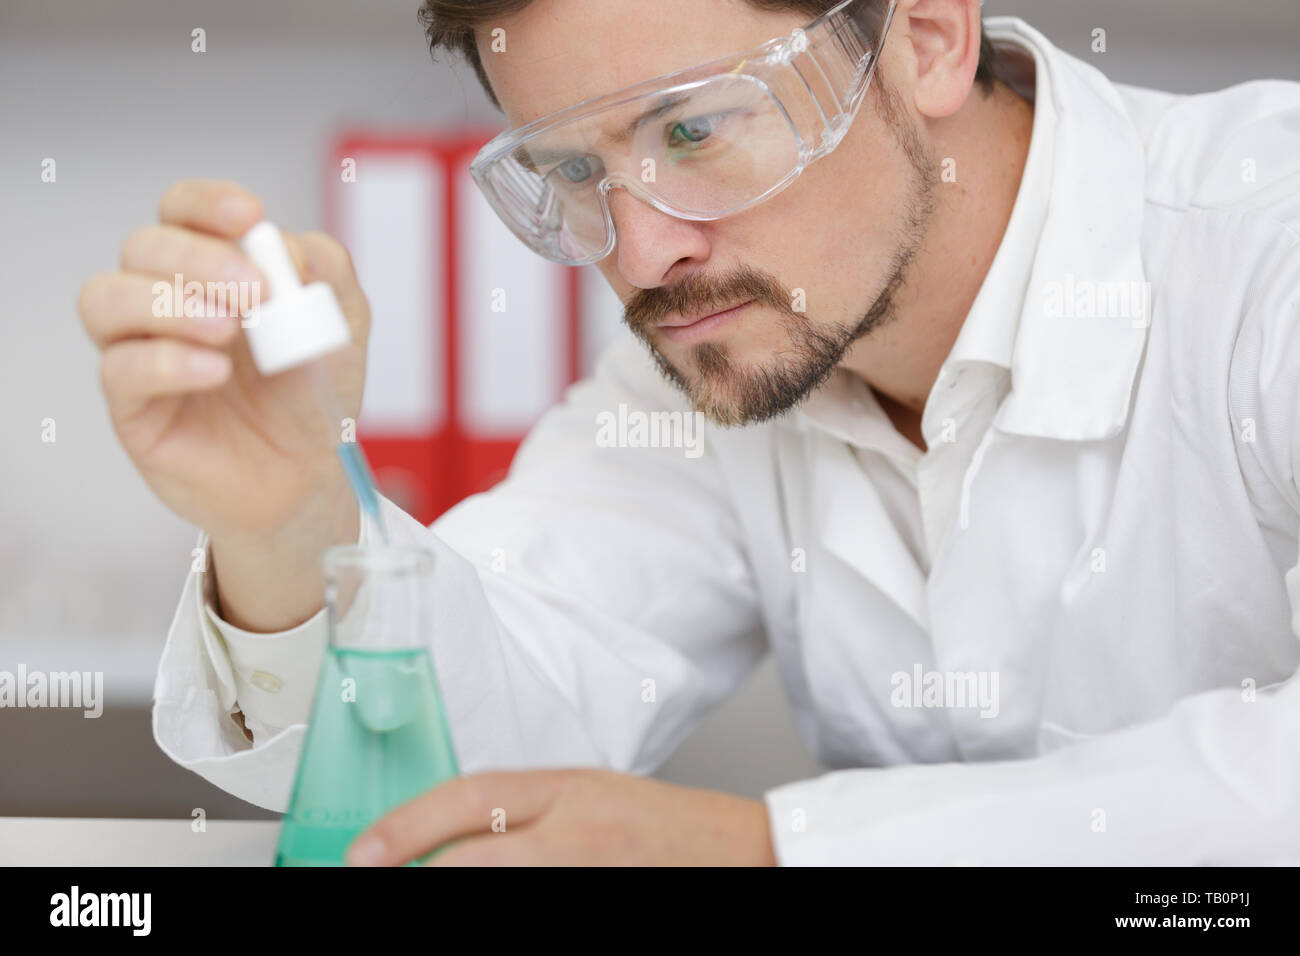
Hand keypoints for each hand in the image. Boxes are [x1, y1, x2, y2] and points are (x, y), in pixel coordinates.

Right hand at [78, 178, 370, 542]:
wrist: (310, 473)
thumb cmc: (312, 392)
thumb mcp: (340, 322)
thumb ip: (323, 271)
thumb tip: (283, 245)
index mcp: (212, 269)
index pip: (181, 211)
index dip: (206, 203)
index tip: (249, 215)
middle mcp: (166, 302)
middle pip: (143, 247)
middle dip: (197, 258)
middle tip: (253, 291)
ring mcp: (141, 352)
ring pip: (105, 299)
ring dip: (168, 303)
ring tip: (230, 330)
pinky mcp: (133, 409)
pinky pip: (121, 370)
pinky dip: (167, 362)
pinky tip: (214, 372)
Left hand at [345, 768, 778, 865]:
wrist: (741, 851)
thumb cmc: (664, 826)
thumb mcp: (589, 794)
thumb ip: (523, 809)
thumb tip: (443, 837)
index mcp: (569, 790)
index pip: (470, 797)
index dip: (406, 826)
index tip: (362, 853)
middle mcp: (573, 835)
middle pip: (470, 858)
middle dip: (413, 867)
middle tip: (370, 874)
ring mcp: (584, 877)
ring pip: (490, 887)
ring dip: (450, 889)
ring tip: (415, 885)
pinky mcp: (594, 908)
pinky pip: (526, 908)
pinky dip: (491, 904)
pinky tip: (473, 896)